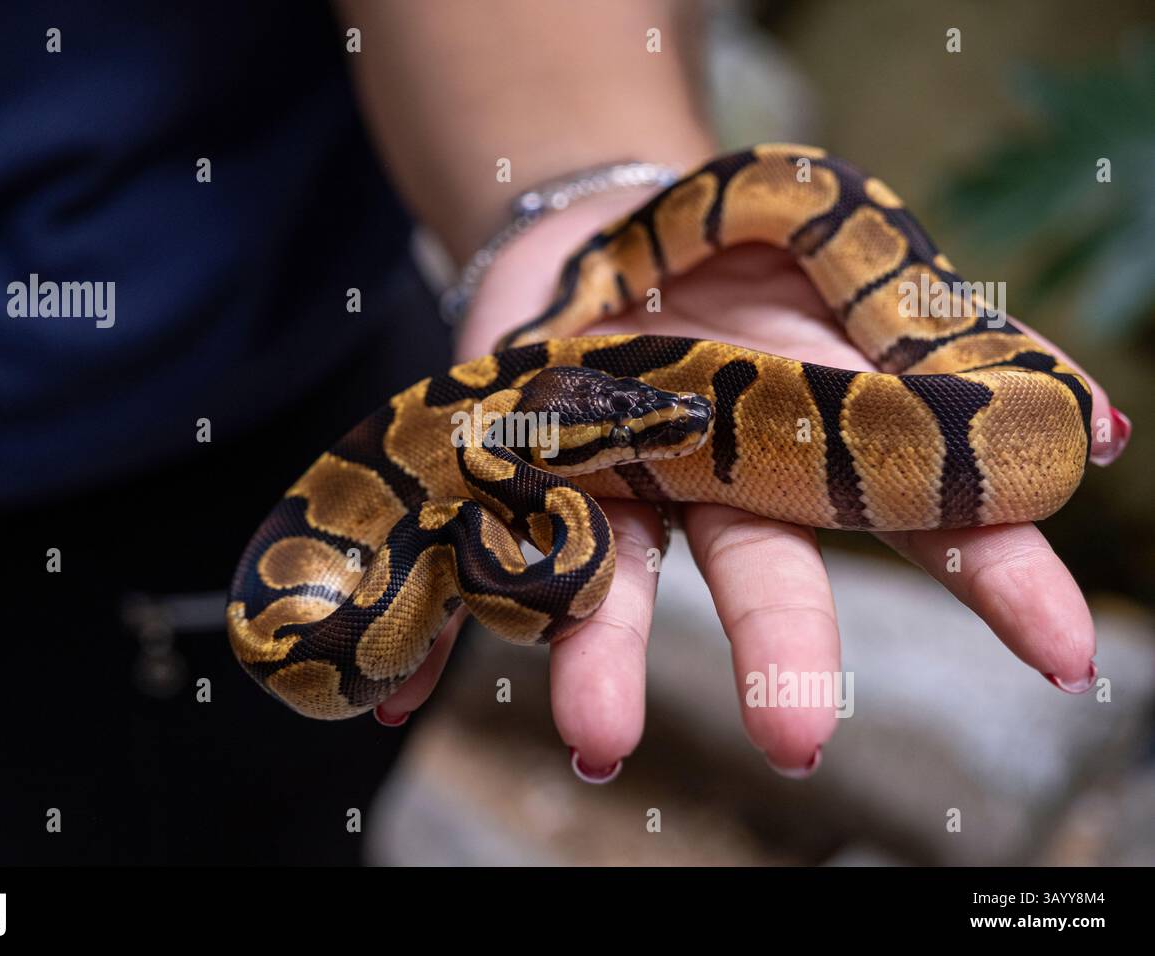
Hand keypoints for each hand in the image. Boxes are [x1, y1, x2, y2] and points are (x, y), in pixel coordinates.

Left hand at [375, 191, 1128, 781]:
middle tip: (794, 744)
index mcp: (818, 427)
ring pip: (618, 584)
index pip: (923, 509)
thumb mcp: (856, 270)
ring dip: (603, 662)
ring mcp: (620, 481)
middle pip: (765, 571)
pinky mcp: (527, 475)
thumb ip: (946, 338)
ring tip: (597, 741)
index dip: (994, 574)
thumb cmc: (747, 252)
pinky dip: (445, 626)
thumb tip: (1098, 426)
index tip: (1062, 655)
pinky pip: (483, 559)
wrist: (608, 229)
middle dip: (781, 651)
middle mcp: (724, 478)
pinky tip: (398, 695)